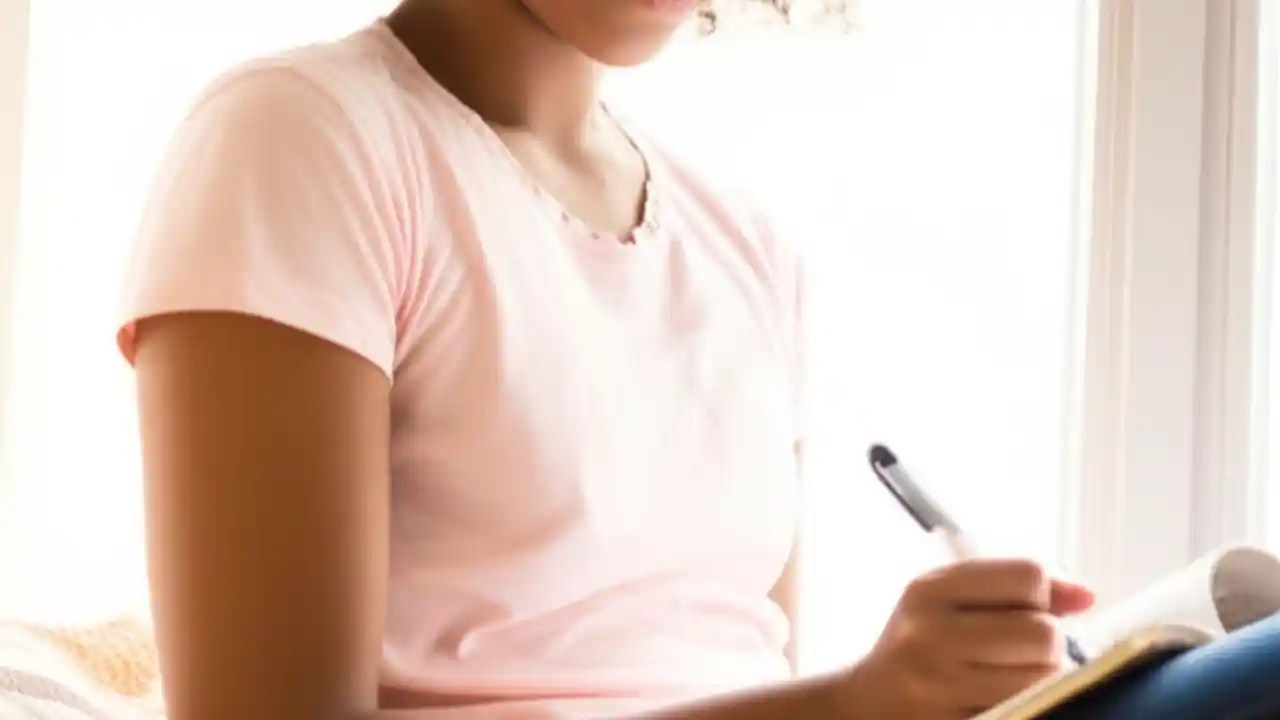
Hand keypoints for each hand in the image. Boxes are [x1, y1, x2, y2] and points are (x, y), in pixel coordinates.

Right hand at [832, 558, 1094, 718]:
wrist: (865, 705)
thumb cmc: (918, 646)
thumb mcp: (948, 600)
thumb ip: (1016, 589)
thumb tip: (1086, 597)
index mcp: (929, 590)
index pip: (1028, 575)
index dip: (1038, 595)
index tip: (1021, 610)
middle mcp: (930, 635)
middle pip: (1043, 633)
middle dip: (1045, 645)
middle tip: (1018, 654)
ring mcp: (939, 688)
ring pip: (1044, 680)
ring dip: (1040, 681)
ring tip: (1008, 679)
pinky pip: (1025, 710)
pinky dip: (1026, 705)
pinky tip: (1000, 699)